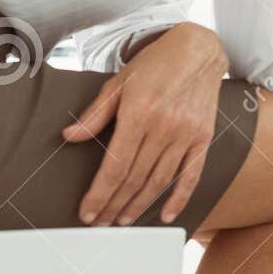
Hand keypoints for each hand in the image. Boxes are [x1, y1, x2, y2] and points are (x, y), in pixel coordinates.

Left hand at [64, 22, 229, 225]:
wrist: (198, 51)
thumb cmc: (155, 65)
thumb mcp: (118, 82)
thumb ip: (95, 113)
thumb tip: (69, 136)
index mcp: (139, 113)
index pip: (115, 166)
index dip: (99, 193)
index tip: (87, 212)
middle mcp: (164, 127)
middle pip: (135, 178)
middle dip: (114, 204)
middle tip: (101, 222)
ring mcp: (187, 134)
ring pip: (159, 180)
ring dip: (139, 205)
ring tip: (123, 219)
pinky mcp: (204, 137)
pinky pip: (191, 174)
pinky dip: (179, 198)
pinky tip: (166, 215)